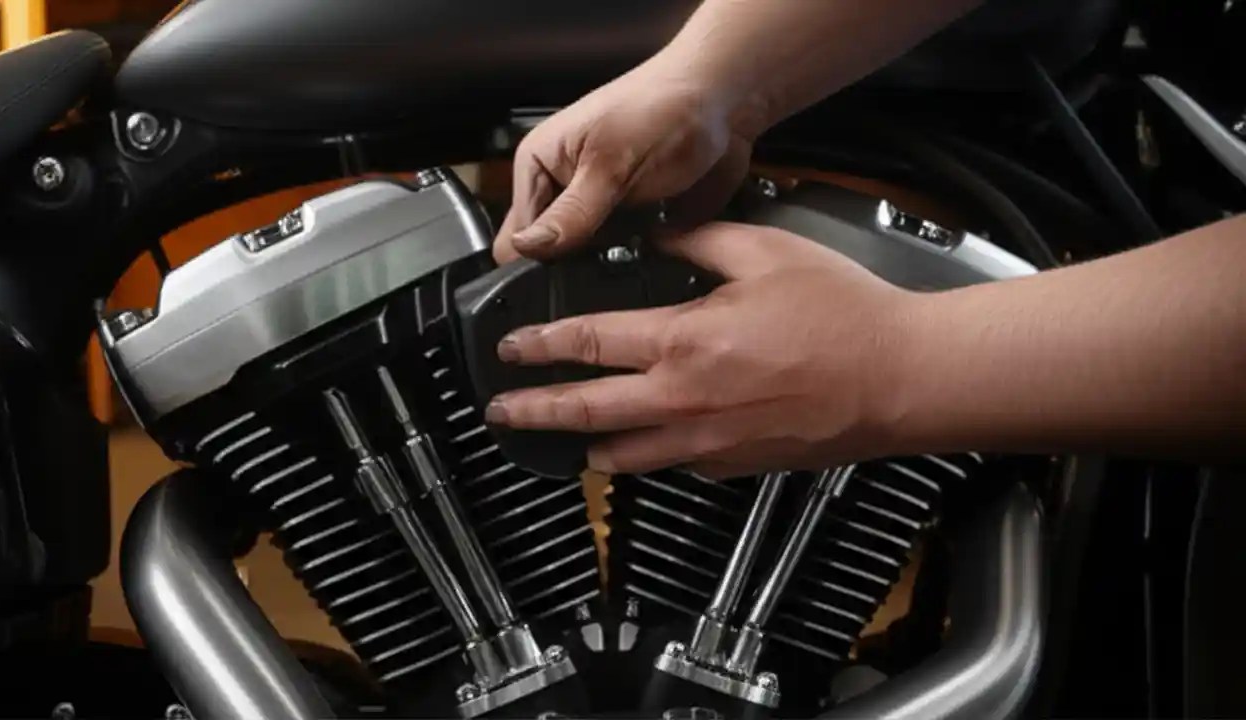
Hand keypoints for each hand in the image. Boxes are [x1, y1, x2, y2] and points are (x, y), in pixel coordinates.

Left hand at [483, 223, 915, 478]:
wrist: (899, 379)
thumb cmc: (843, 319)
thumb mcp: (764, 252)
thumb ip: (700, 239)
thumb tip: (663, 236)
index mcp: (683, 342)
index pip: (586, 343)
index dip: (537, 346)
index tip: (511, 347)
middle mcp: (682, 401)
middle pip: (583, 413)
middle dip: (533, 412)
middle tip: (503, 412)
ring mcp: (705, 443)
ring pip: (621, 456)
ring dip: (584, 444)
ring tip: (563, 440)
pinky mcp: (731, 466)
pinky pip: (670, 465)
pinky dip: (645, 455)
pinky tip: (642, 443)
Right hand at [492, 55, 765, 263]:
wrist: (724, 105)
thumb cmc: (663, 109)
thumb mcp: (610, 164)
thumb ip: (571, 213)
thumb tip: (526, 249)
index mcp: (538, 165)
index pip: (516, 235)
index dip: (532, 263)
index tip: (559, 280)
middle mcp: (561, 189)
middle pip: (546, 254)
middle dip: (568, 269)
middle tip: (601, 266)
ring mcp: (594, 209)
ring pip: (582, 262)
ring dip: (602, 270)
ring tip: (628, 257)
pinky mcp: (629, 224)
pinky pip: (618, 261)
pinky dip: (629, 266)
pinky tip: (646, 260)